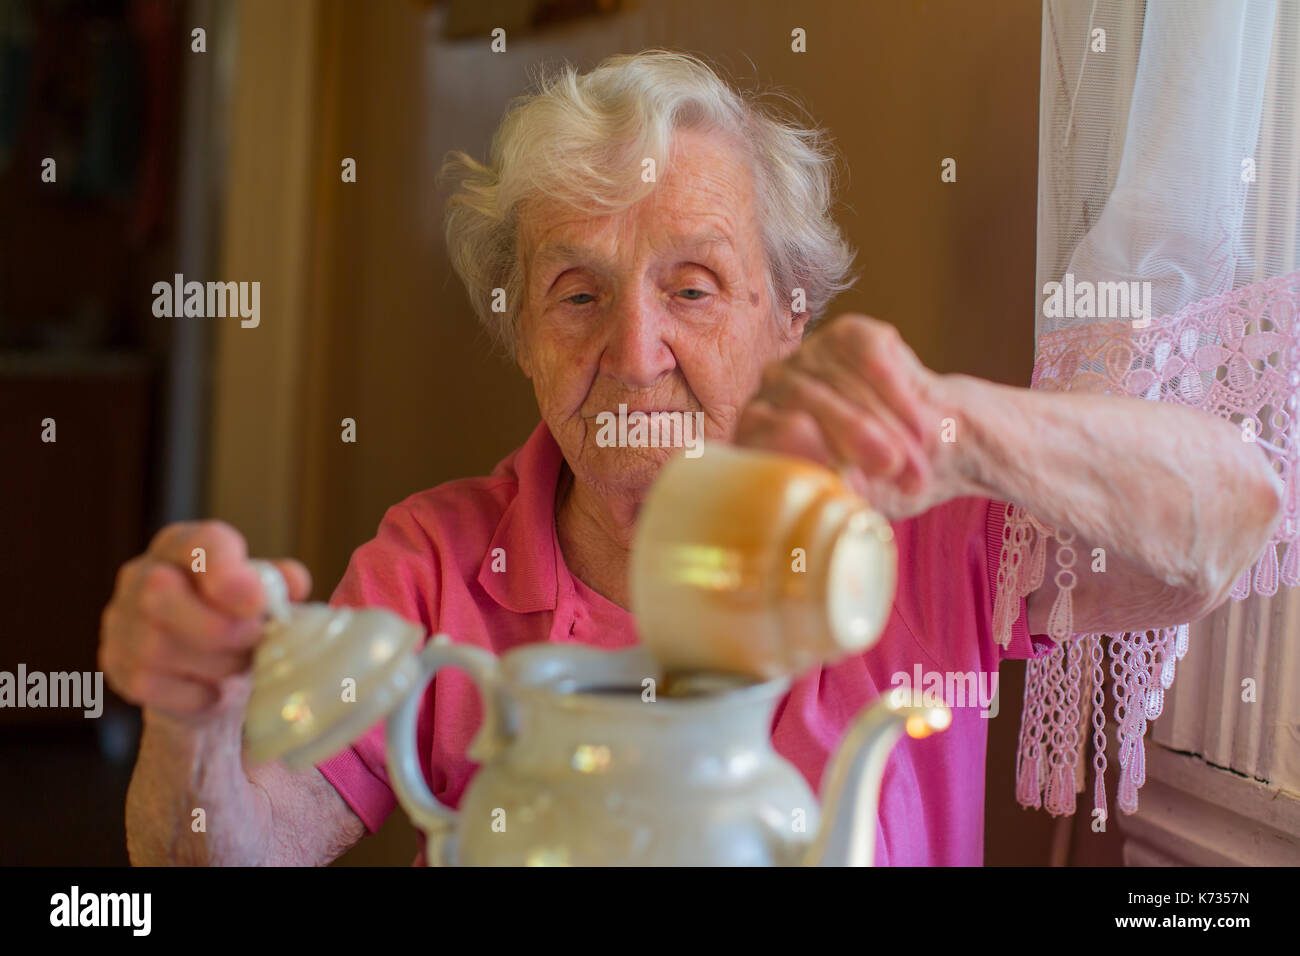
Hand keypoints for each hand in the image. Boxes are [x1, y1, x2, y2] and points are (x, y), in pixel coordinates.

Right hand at [99, 521, 310, 727]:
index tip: (254, 602)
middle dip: (219, 627)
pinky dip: (194, 694)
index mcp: (185, 545)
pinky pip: (151, 685)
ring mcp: (122, 622)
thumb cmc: (240, 621)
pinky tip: (213, 690)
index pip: (199, 543)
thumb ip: (279, 585)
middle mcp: (142, 575)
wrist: (211, 675)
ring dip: (215, 663)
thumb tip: (293, 582)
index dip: (225, 571)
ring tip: (239, 664)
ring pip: (158, 646)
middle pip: (159, 592)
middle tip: (255, 641)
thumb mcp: (265, 596)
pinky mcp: (116, 666)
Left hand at [735, 314, 968, 518]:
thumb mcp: (854, 498)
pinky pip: (870, 357)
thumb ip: (839, 489)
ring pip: (843, 381)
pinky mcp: (847, 334)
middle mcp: (773, 388)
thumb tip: (847, 483)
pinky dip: (899, 396)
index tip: (831, 468)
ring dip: (889, 426)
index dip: (794, 448)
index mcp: (758, 431)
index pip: (761, 428)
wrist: (926, 444)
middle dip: (853, 433)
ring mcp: (807, 356)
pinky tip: (919, 431)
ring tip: (917, 469)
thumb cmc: (876, 480)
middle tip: (890, 464)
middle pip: (804, 398)